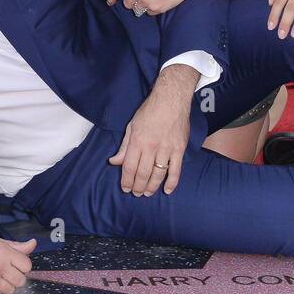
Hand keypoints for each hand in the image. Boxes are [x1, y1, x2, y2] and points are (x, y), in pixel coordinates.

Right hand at [0, 234, 35, 293]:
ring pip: (10, 290)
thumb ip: (16, 246)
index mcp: (4, 252)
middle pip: (21, 281)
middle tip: (6, 272)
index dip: (22, 266)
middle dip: (15, 277)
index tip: (15, 265)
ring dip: (6, 285)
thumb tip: (33, 243)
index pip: (27, 266)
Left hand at [109, 64, 194, 195]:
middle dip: (138, 186)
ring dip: (152, 187)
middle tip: (136, 193)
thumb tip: (114, 161)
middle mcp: (151, 148)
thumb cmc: (149, 111)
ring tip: (147, 193)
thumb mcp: (131, 126)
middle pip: (143, 174)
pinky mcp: (179, 149)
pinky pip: (176, 170)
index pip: (129, 167)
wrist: (171, 100)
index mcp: (137, 141)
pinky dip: (172, 182)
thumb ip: (124, 146)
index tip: (125, 188)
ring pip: (158, 175)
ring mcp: (166, 149)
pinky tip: (167, 191)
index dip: (126, 181)